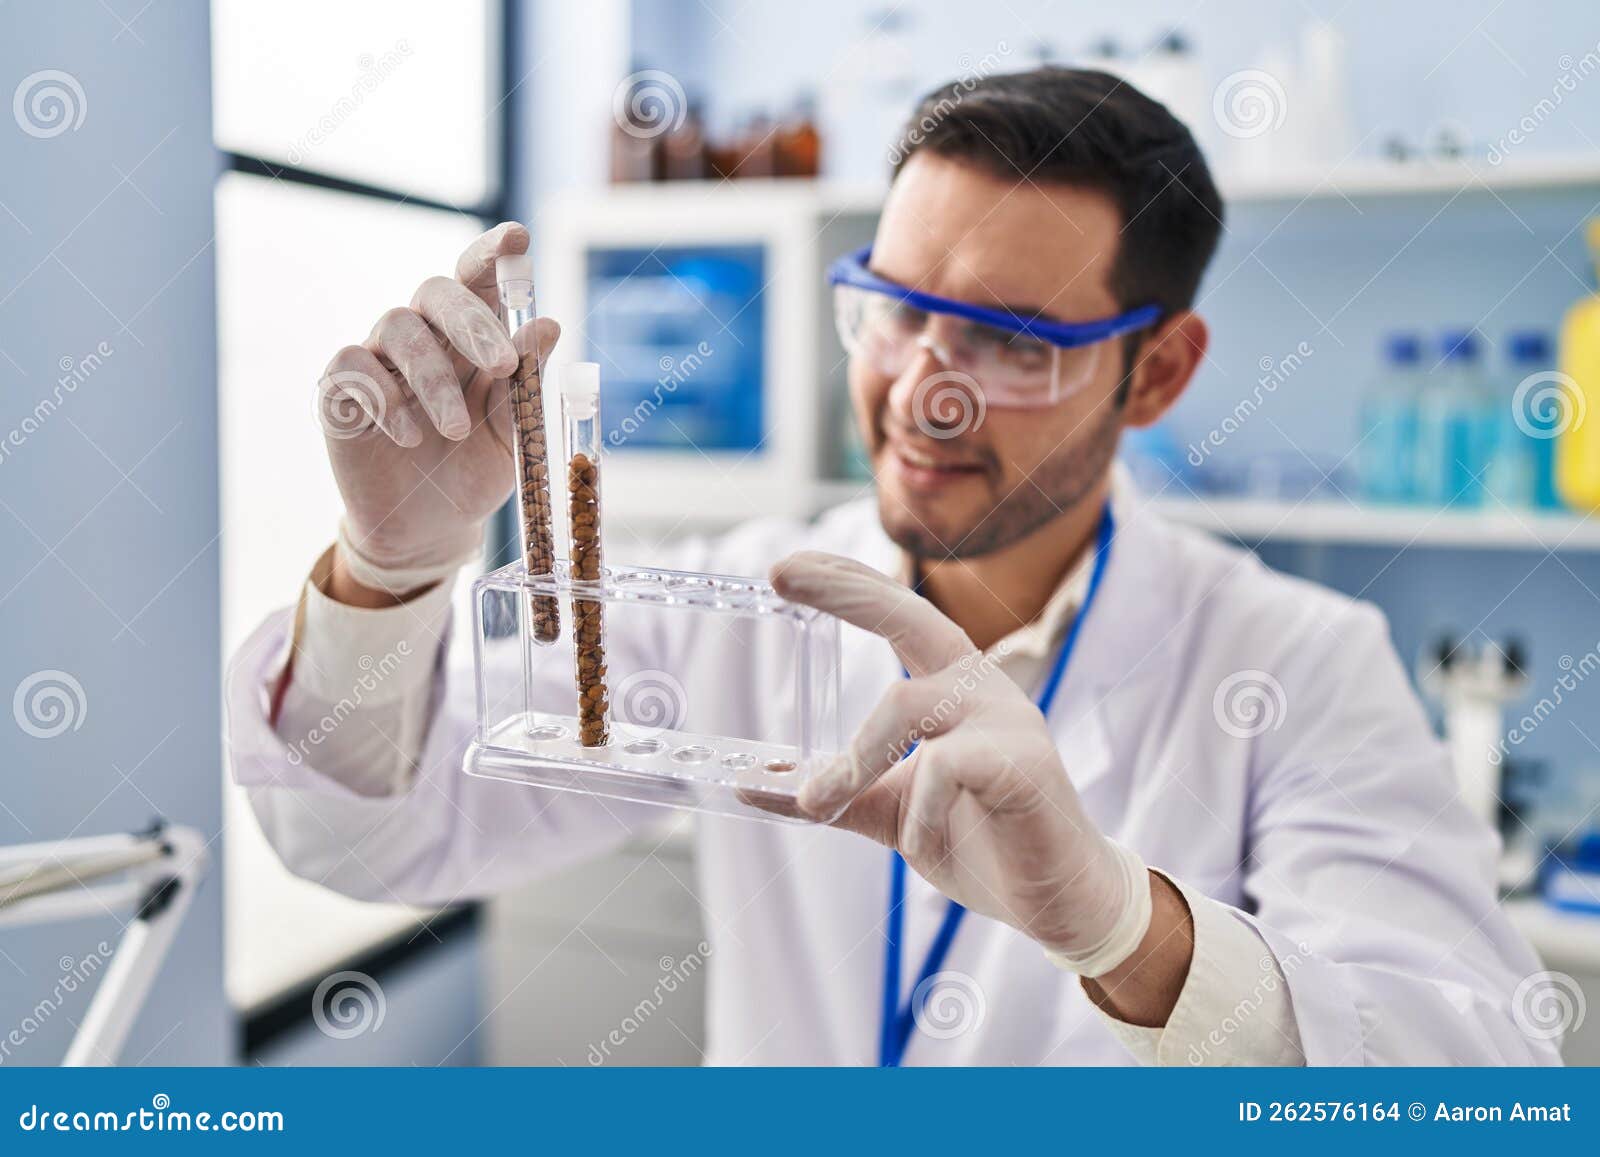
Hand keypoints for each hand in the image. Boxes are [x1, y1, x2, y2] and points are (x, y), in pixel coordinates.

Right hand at [316, 222, 559, 595]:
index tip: (518, 239)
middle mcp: (424, 337)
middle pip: (436, 293)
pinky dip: (386, 398)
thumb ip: (524, 386)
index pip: (476, 279)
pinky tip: (411, 436)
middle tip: (503, 367)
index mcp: (470, 338)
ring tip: (458, 430)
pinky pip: (354, 368)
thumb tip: (549, 325)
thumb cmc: (472, 472)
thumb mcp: (511, 436)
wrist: (428, 528)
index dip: (492, 253)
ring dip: (435, 379)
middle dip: (473, 323)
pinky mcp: (342, 390)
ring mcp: (379, 359)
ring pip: (398, 329)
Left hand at [770, 551, 1159, 978]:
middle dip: (842, 591)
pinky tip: (919, 841)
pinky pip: (948, 768)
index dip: (843, 582)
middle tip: (779, 573)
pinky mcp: (1025, 763)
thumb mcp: (889, 809)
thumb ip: (832, 790)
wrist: (1057, 898)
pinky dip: (921, 809)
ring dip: (853, 757)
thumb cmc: (977, 837)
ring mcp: (1005, 719)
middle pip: (909, 615)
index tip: (784, 566)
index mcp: (948, 683)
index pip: (894, 611)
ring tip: (816, 803)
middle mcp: (977, 685)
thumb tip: (746, 780)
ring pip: (906, 702)